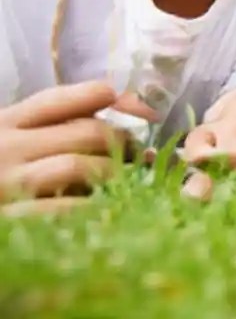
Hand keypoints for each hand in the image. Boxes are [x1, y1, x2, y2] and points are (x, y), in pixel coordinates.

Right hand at [0, 82, 132, 215]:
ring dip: (113, 174)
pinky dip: (91, 206)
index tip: (140, 109)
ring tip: (124, 183)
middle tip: (140, 156)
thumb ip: (57, 120)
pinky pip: (63, 209)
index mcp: (3, 123)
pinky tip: (101, 209)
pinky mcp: (9, 220)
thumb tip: (120, 97)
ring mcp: (5, 184)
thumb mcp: (14, 138)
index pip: (57, 100)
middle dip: (124, 142)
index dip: (100, 98)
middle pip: (84, 132)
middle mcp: (4, 147)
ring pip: (78, 166)